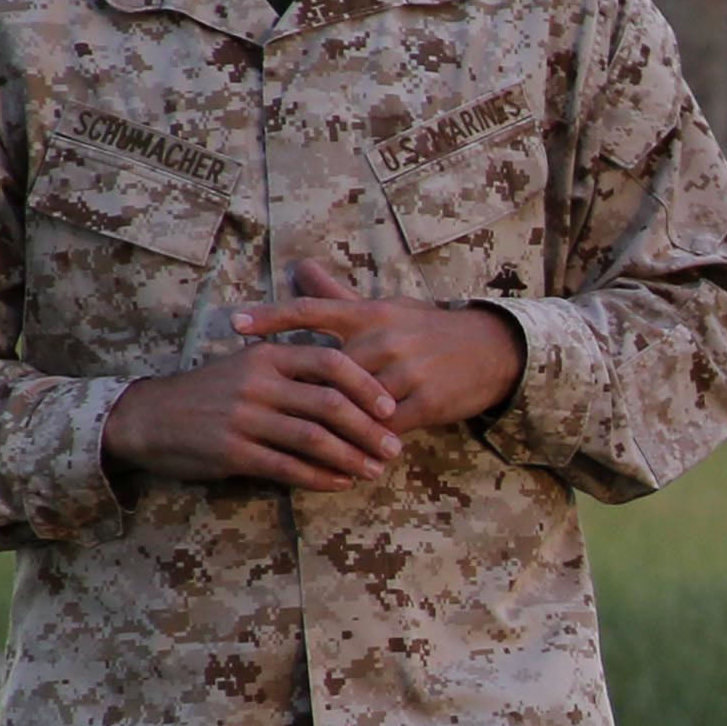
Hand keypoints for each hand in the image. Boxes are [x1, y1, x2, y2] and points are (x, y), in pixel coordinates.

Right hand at [102, 332, 411, 488]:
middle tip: (394, 447)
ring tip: (374, 470)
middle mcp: (258, 383)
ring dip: (351, 457)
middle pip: (329, 403)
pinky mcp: (232, 451)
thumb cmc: (209, 392)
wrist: (149, 417)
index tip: (392, 407)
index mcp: (266, 355)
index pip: (330, 362)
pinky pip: (287, 467)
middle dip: (369, 428)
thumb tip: (348, 381)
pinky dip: (319, 477)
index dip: (367, 386)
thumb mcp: (247, 365)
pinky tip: (340, 484)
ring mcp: (245, 418)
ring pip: (313, 438)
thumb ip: (292, 367)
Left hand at [238, 254, 522, 431]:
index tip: (234, 323)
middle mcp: (384, 338)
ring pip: (353, 404)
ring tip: (294, 443)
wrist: (492, 350)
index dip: (272, 315)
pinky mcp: (427, 401)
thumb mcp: (386, 306)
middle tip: (257, 407)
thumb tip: (300, 267)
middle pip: (326, 370)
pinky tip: (342, 458)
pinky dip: (362, 444)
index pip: (312, 309)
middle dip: (297, 392)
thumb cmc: (428, 328)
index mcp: (370, 313)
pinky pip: (384, 428)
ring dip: (328, 427)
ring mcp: (406, 371)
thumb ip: (338, 294)